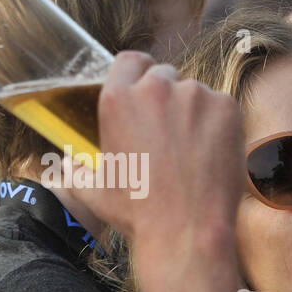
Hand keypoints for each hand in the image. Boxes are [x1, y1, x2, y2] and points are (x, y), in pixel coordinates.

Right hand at [63, 51, 243, 249]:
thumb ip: (76, 170)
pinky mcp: (226, 106)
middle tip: (169, 134)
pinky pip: (221, 106)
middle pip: (163, 76)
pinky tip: (211, 154)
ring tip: (192, 152)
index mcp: (117, 99)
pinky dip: (218, 124)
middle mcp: (155, 88)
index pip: (130, 60)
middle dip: (166, 99)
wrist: (186, 231)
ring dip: (193, 113)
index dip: (138, 75)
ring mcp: (194, 94)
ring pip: (194, 93)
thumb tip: (65, 166)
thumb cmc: (138, 213)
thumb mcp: (94, 191)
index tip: (144, 93)